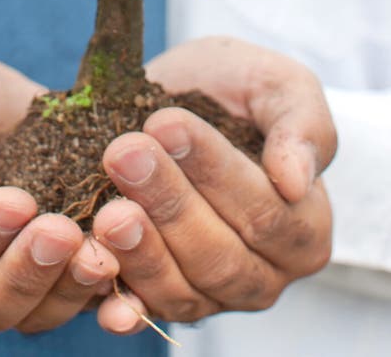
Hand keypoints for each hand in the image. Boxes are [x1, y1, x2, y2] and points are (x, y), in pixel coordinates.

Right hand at [0, 56, 118, 334]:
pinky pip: (76, 298)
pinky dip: (102, 288)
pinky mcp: (53, 275)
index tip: (14, 200)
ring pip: (34, 312)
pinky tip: (125, 261)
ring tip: (100, 245)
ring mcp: (6, 286)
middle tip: (60, 226)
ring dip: (68, 283)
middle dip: (25, 267)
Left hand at [92, 36, 336, 333]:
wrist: (180, 95)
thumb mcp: (281, 85)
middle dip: (167, 203)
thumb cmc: (238, 87)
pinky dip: (118, 300)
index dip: (214, 171)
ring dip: (139, 249)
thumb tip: (296, 182)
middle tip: (123, 153)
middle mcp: (263, 274)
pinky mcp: (160, 298)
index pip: (264, 211)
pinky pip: (140, 310)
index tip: (165, 124)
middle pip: (219, 255)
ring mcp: (210, 294)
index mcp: (304, 229)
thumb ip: (303, 127)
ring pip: (179, 289)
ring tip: (107, 208)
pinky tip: (93, 272)